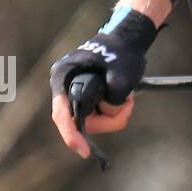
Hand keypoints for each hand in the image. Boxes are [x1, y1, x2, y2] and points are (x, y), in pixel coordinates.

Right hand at [49, 6, 158, 157]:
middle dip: (108, 118)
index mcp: (64, 77)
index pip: (62, 114)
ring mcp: (75, 94)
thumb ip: (115, 95)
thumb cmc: (122, 51)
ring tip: (129, 95)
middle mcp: (65, 88)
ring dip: (115, 113)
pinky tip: (126, 96)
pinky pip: (99, 115)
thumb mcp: (122, 73)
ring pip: (93, 120)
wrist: (127, 39)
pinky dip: (115, 111)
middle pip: (82, 121)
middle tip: (129, 103)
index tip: (84, 151)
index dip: (72, 135)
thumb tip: (110, 110)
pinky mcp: (88, 99)